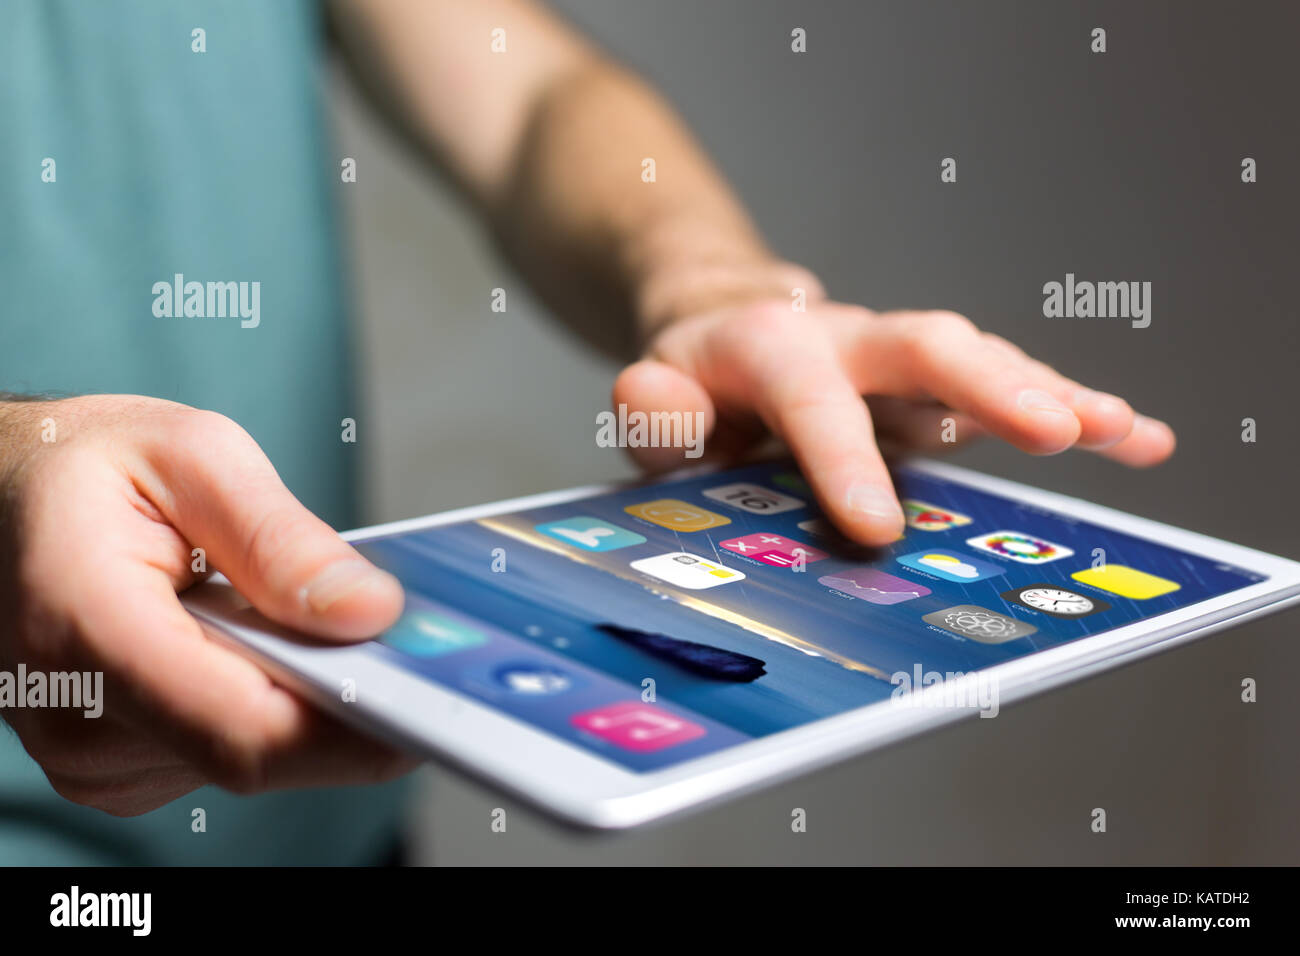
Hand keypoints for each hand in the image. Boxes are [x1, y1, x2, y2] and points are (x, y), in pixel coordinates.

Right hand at [0, 396, 412, 815]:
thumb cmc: (74, 467)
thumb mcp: (190, 455)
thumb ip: (281, 540)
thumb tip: (371, 612)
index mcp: (85, 629)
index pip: (245, 729)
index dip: (355, 725)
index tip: (434, 696)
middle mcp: (80, 718)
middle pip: (261, 748)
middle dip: (345, 696)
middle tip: (406, 638)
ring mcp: (94, 754)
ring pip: (252, 754)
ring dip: (302, 693)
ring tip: (296, 616)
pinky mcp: (119, 763)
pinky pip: (227, 747)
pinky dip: (267, 698)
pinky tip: (255, 641)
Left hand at [615, 283, 1174, 545]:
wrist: (731, 325)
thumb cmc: (698, 381)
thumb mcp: (655, 396)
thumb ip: (654, 410)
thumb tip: (654, 401)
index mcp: (773, 346)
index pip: (812, 399)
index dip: (844, 461)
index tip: (879, 529)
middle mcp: (851, 340)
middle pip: (927, 346)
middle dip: (992, 385)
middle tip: (1054, 432)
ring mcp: (902, 359)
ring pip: (984, 362)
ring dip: (1056, 396)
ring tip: (1124, 434)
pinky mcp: (940, 383)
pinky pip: (1010, 389)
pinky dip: (1074, 410)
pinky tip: (1139, 439)